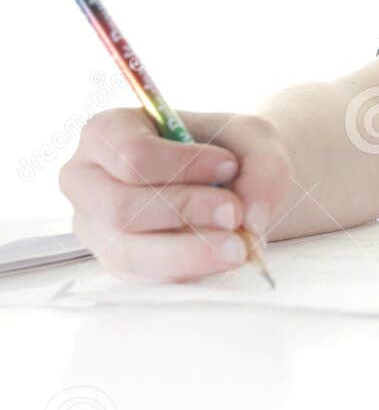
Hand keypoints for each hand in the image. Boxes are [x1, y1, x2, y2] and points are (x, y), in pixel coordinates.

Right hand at [58, 108, 292, 282]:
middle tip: (234, 212)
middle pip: (121, 206)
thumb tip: (250, 217)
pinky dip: (188, 270)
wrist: (224, 180)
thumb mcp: (252, 139)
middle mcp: (86, 181)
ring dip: (189, 250)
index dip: (182, 164)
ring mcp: (96, 228)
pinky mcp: (119, 263)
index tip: (229, 165)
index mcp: (106, 132)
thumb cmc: (223, 150)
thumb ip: (261, 168)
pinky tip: (221, 257)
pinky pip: (146, 277)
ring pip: (130, 251)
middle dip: (184, 211)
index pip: (131, 154)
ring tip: (239, 246)